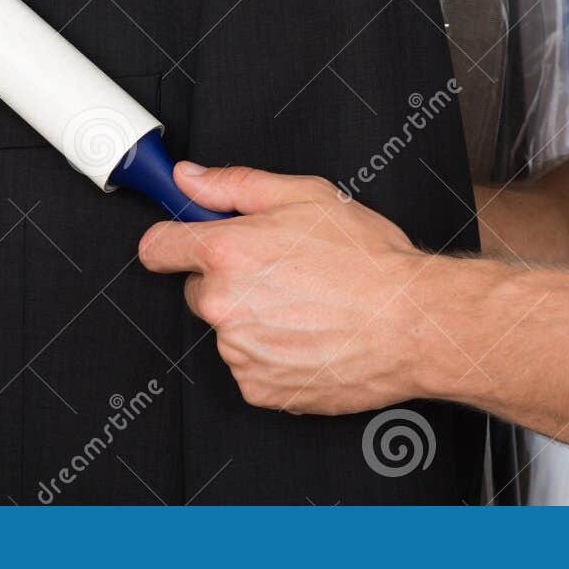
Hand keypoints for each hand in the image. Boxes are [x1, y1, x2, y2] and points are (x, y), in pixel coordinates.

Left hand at [137, 164, 437, 413]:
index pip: (158, 247)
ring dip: (253, 319)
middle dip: (230, 280)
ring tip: (306, 305)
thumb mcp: (305, 195)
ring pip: (228, 329)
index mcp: (227, 253)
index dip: (172, 240)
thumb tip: (190, 179)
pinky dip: (272, 355)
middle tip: (281, 271)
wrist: (411, 324)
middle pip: (199, 289)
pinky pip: (250, 365)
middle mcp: (225, 306)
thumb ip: (234, 185)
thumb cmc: (368, 261)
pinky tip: (308, 336)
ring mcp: (239, 352)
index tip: (182, 243)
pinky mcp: (259, 388)